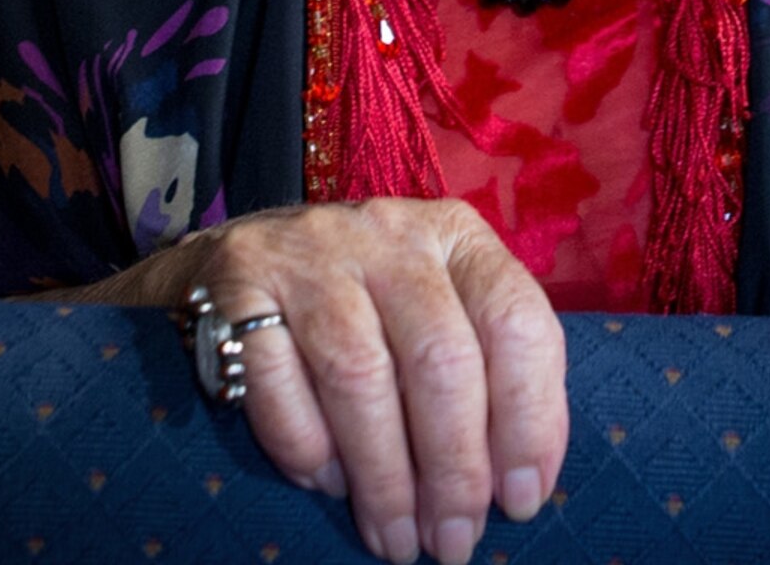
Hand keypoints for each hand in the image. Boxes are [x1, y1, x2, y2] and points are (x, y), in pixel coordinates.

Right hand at [162, 199, 564, 564]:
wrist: (245, 258)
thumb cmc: (366, 304)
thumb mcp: (439, 310)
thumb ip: (485, 374)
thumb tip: (517, 484)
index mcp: (455, 236)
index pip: (515, 321)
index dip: (528, 419)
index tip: (520, 501)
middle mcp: (389, 234)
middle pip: (439, 358)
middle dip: (453, 467)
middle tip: (452, 540)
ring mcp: (310, 253)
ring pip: (359, 377)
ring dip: (382, 476)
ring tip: (394, 538)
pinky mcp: (240, 283)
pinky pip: (277, 381)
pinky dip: (307, 447)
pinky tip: (328, 484)